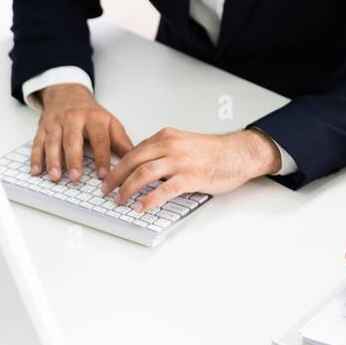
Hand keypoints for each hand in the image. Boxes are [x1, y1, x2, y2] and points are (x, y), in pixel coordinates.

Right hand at [32, 83, 133, 182]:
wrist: (67, 93)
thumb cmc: (90, 113)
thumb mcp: (110, 123)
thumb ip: (121, 142)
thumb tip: (135, 160)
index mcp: (94, 118)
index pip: (99, 138)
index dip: (102, 157)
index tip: (103, 174)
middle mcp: (74, 119)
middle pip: (73, 140)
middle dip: (74, 159)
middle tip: (76, 177)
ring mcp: (56, 123)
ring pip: (53, 142)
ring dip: (53, 160)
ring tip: (55, 177)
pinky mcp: (42, 128)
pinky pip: (37, 143)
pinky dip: (36, 158)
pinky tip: (37, 171)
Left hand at [101, 127, 280, 210]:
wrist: (238, 153)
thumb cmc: (215, 152)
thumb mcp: (184, 144)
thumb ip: (164, 152)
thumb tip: (145, 167)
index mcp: (167, 137)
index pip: (135, 151)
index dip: (119, 166)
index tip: (111, 178)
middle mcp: (171, 146)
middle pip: (133, 161)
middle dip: (116, 177)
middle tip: (107, 190)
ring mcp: (180, 161)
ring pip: (144, 173)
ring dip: (127, 189)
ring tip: (120, 200)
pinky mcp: (190, 177)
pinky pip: (164, 190)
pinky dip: (149, 200)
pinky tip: (141, 207)